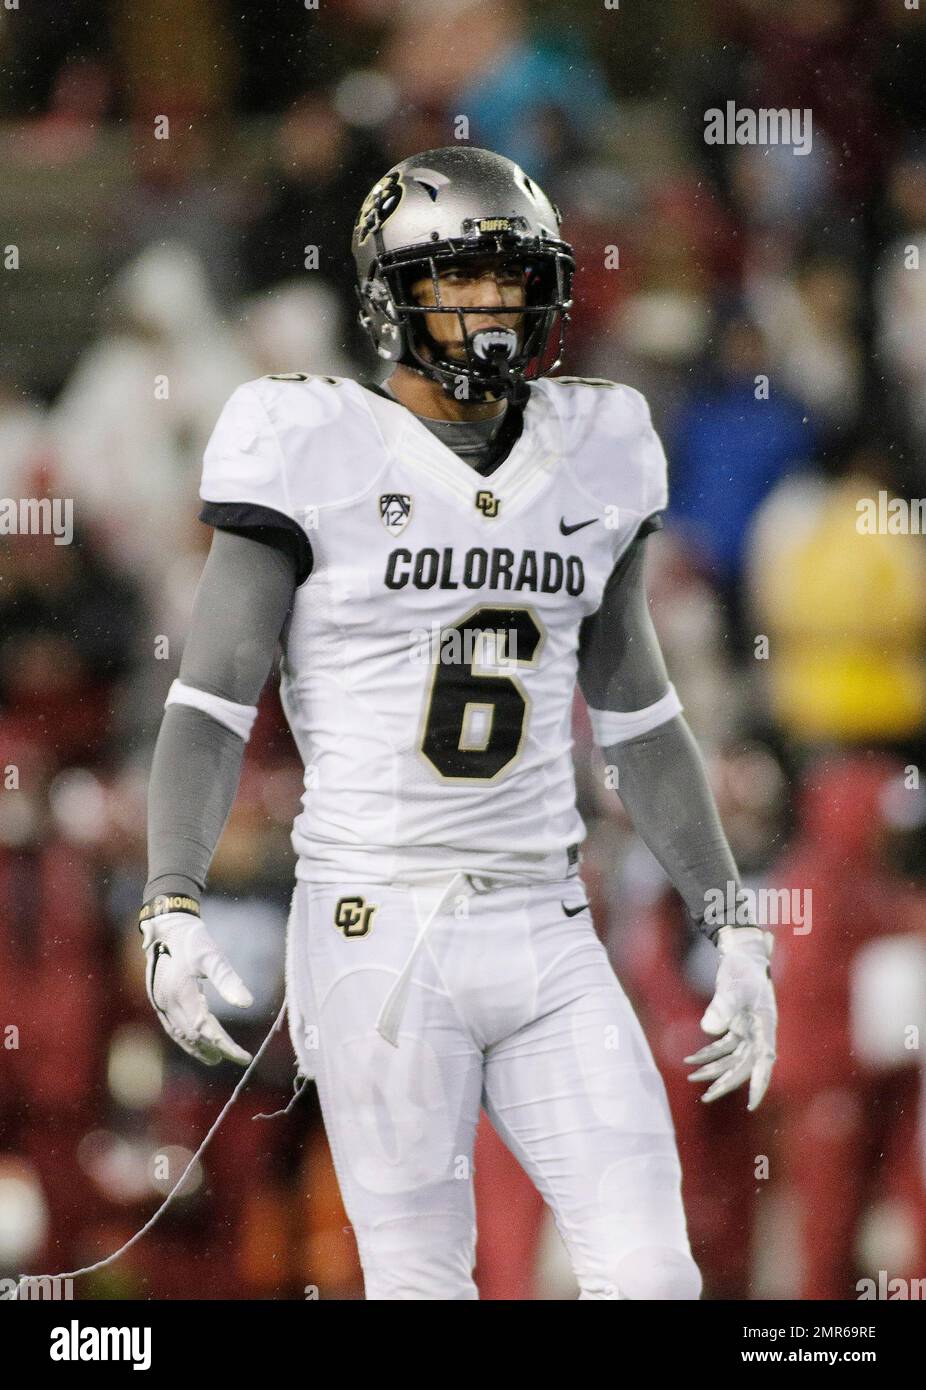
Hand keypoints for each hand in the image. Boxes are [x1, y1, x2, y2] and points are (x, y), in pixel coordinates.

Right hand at [140, 911, 253, 1065]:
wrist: (166, 925)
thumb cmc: (192, 939)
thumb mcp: (212, 957)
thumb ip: (228, 980)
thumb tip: (247, 1004)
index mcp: (181, 993)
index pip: (206, 1029)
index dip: (225, 1045)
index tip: (243, 1055)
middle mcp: (167, 1002)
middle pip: (193, 1036)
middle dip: (214, 1048)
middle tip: (235, 1056)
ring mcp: (159, 1002)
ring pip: (179, 1035)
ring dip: (197, 1048)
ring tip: (215, 1057)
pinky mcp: (157, 999)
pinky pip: (171, 1027)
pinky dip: (184, 1039)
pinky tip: (194, 1041)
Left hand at [685, 925, 776, 1110]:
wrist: (742, 953)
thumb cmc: (742, 968)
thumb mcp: (732, 986)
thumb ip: (723, 1006)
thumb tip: (708, 1029)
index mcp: (766, 1026)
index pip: (764, 1061)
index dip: (759, 1083)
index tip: (751, 1104)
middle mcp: (760, 1032)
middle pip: (745, 1065)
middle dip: (726, 1082)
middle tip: (707, 1098)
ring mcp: (749, 1031)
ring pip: (732, 1059)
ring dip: (714, 1069)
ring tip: (692, 1076)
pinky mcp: (737, 1026)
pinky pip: (724, 1047)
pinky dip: (709, 1053)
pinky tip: (692, 1059)